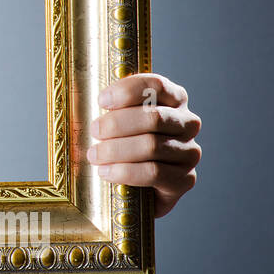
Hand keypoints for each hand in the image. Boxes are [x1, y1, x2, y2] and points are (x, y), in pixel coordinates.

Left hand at [87, 72, 200, 218]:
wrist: (139, 187)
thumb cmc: (125, 144)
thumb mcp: (120, 121)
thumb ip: (113, 108)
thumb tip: (85, 102)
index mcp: (174, 100)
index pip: (157, 85)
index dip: (128, 90)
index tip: (101, 100)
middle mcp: (187, 123)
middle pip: (154, 117)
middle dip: (117, 124)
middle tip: (94, 130)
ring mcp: (189, 152)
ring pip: (152, 146)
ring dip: (116, 150)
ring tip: (94, 155)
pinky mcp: (185, 179)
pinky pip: (153, 173)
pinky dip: (125, 172)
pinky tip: (106, 172)